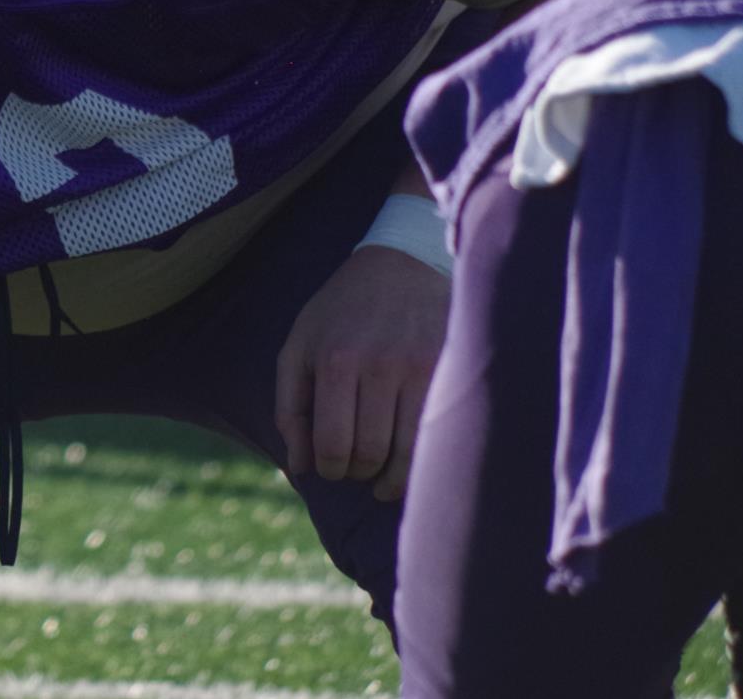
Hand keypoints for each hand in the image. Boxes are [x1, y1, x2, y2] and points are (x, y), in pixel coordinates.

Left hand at [274, 244, 449, 501]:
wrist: (399, 265)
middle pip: (372, 454)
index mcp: (336, 361)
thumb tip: (299, 467)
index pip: (334, 446)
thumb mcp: (299, 349)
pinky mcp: (452, 369)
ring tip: (385, 477)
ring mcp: (422, 367)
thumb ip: (290, 409)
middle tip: (358, 467)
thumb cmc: (340, 314)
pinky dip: (426, 459)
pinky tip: (415, 461)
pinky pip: (440, 433)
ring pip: (411, 453)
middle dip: (360, 472)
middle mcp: (381, 365)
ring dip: (395, 477)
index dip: (330, 470)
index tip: (332, 468)